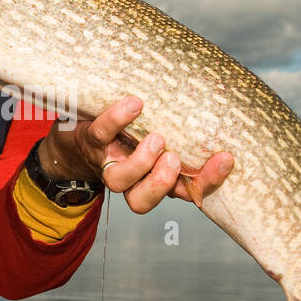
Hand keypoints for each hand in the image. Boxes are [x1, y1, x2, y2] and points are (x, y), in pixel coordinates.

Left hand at [36, 96, 233, 213]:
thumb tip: (223, 100)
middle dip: (160, 183)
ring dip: (139, 162)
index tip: (227, 159)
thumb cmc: (129, 134)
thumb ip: (185, 130)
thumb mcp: (158, 133)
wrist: (73, 135)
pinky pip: (101, 134)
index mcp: (157, 178)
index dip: (207, 182)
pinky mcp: (90, 140)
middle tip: (172, 158)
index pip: (187, 191)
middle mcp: (131, 178)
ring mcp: (108, 162)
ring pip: (119, 180)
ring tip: (155, 137)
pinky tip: (134, 104)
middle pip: (143, 199)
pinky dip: (116, 119)